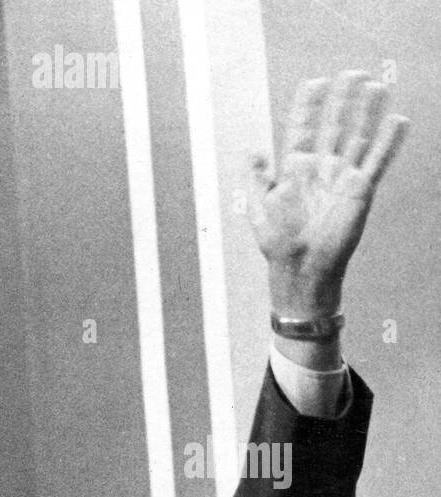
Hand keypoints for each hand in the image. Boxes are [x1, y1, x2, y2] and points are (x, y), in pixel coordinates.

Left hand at [250, 70, 407, 318]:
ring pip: (358, 137)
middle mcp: (321, 169)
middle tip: (352, 73)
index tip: (315, 81)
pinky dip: (388, 142)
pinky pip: (377, 162)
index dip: (308, 106)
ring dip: (367, 112)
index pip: (302, 129)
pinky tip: (398, 121)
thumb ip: (256, 180)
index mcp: (295, 170)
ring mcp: (342, 178)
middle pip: (334, 126)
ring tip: (376, 85)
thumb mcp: (259, 209)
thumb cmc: (278, 244)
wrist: (301, 269)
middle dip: (342, 100)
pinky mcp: (360, 191)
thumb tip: (253, 150)